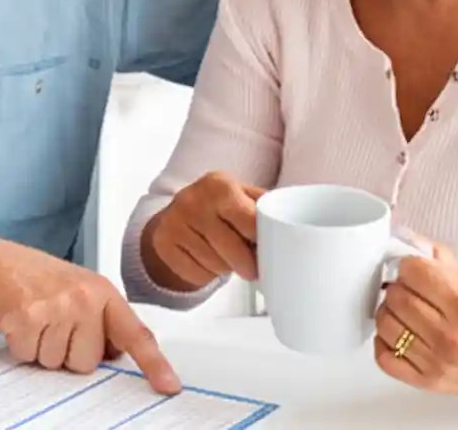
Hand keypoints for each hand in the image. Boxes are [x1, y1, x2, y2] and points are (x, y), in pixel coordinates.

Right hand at [0, 239, 180, 394]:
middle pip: (88, 362)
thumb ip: (101, 319)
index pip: (135, 333)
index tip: (169, 385)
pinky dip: (21, 347)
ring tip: (35, 319)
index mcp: (102, 291)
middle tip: (53, 322)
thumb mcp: (78, 288)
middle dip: (69, 351)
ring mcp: (56, 307)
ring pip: (58, 364)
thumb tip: (116, 354)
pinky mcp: (26, 318)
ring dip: (43, 349)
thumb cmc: (34, 277)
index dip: (154, 363)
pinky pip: (30, 357)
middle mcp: (84, 298)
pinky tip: (19, 321)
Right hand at [143, 172, 265, 291]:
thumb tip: (295, 228)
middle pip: (232, 248)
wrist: (177, 213)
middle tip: (252, 267)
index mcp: (219, 184)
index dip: (262, 241)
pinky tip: (206, 260)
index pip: (250, 222)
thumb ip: (265, 208)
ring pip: (215, 264)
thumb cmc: (220, 208)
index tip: (268, 249)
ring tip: (226, 257)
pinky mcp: (163, 243)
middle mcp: (193, 199)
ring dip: (226, 268)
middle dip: (248, 264)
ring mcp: (174, 221)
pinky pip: (196, 273)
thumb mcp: (242, 196)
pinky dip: (206, 274)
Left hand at [374, 242, 457, 399]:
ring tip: (405, 309)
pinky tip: (400, 333)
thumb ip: (440, 259)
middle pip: (397, 297)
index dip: (409, 265)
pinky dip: (385, 342)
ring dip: (390, 311)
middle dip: (399, 286)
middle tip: (410, 288)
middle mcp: (453, 336)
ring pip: (386, 324)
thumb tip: (407, 239)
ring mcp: (440, 363)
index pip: (414, 272)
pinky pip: (385, 358)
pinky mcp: (430, 383)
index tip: (414, 268)